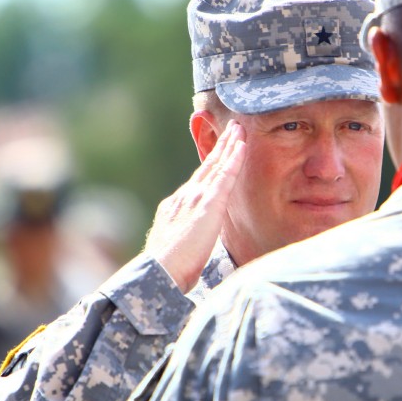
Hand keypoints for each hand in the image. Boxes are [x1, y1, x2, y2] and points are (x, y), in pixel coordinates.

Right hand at [144, 121, 245, 291]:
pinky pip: (225, 175)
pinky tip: (242, 145)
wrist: (159, 271)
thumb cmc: (166, 270)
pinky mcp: (208, 203)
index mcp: (175, 207)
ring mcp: (196, 197)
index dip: (209, 165)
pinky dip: (234, 158)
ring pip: (216, 165)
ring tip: (239, 129)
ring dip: (229, 145)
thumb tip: (190, 246)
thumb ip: (183, 240)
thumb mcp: (174, 249)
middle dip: (219, 147)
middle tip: (231, 128)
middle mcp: (185, 196)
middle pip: (206, 167)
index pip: (197, 181)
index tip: (217, 151)